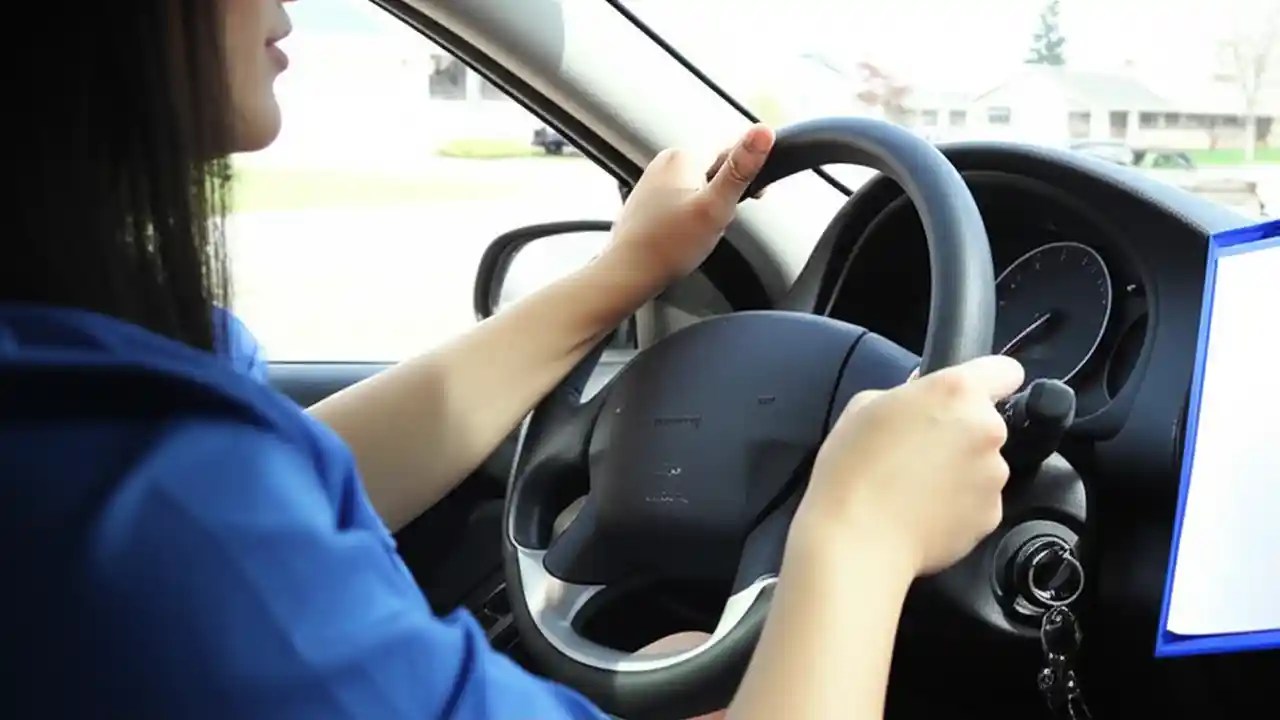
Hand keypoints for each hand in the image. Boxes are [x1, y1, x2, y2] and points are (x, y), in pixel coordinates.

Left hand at [607, 124, 774, 285]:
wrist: (628, 274)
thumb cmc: (668, 245)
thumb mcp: (715, 207)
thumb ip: (741, 169)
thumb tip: (763, 132)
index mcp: (682, 156)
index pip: (731, 153)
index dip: (745, 178)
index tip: (750, 199)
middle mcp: (664, 162)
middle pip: (715, 174)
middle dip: (721, 200)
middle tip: (712, 223)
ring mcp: (653, 181)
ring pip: (699, 191)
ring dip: (705, 212)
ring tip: (694, 233)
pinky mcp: (648, 201)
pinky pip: (681, 204)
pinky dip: (688, 220)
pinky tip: (682, 236)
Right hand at [798, 356, 1024, 575]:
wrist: (858, 538)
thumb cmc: (852, 467)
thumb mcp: (864, 406)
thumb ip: (905, 395)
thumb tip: (921, 402)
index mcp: (957, 392)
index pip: (1005, 370)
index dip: (989, 380)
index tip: (973, 395)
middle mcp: (987, 429)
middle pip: (986, 423)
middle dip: (961, 433)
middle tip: (918, 450)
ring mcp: (994, 475)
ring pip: (982, 464)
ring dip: (960, 471)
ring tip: (916, 488)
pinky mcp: (991, 515)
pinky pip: (978, 501)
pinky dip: (958, 505)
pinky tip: (923, 512)